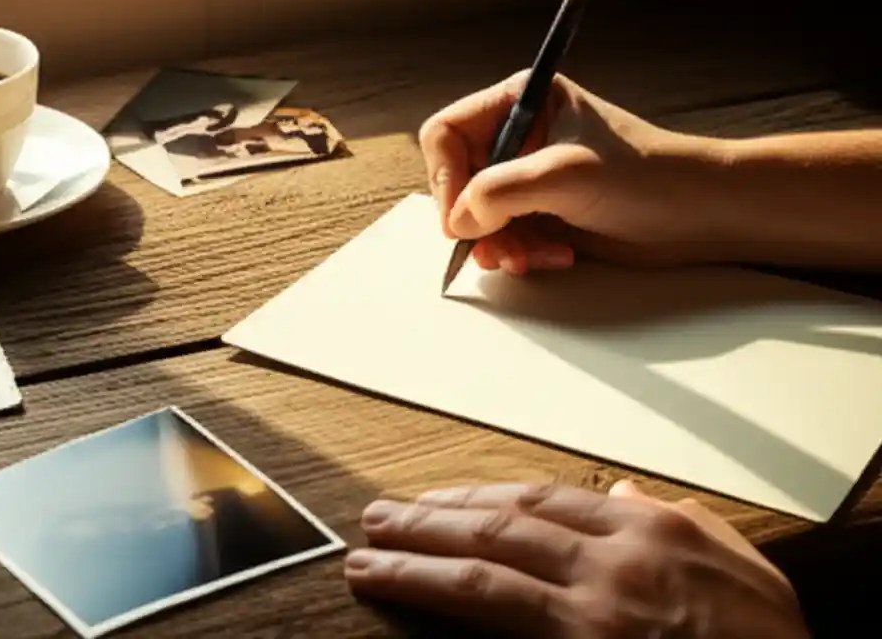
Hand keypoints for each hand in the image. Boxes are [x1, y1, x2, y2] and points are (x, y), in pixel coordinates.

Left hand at [344, 481, 808, 637]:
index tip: (439, 500)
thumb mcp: (740, 567)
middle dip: (432, 518)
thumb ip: (677, 522)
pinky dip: (441, 598)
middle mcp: (615, 556)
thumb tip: (627, 493)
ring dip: (416, 554)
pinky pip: (495, 615)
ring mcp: (596, 603)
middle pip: (500, 521)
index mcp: (651, 529)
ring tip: (368, 553)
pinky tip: (404, 592)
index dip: (480, 496)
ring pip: (483, 562)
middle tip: (379, 516)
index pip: (543, 499)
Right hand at [420, 72, 728, 273]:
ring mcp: (530, 176)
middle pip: (457, 180)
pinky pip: (503, 237)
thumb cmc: (646, 177)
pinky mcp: (543, 212)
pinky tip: (554, 257)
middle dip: (474, 220)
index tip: (461, 215)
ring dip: (497, 244)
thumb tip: (459, 220)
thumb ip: (499, 191)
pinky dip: (520, 254)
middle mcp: (520, 136)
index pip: (446, 133)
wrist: (701, 214)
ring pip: (477, 216)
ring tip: (528, 258)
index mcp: (522, 102)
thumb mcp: (564, 175)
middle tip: (495, 246)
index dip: (445, 177)